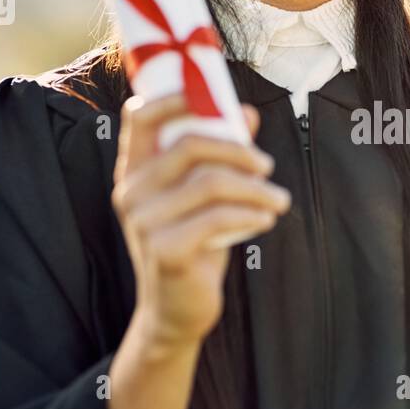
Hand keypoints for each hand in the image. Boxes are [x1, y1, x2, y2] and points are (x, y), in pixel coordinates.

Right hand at [112, 92, 290, 348]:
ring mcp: (144, 221)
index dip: (177, 98)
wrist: (176, 310)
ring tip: (278, 200)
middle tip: (267, 166)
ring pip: (211, 182)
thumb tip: (247, 114)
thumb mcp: (203, 197)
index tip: (218, 100)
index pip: (142, 117)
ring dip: (256, 188)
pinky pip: (218, 217)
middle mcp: (131, 191)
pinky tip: (267, 219)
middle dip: (239, 151)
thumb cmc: (192, 244)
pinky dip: (251, 213)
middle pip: (190, 144)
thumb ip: (219, 156)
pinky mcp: (165, 249)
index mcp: (134, 171)